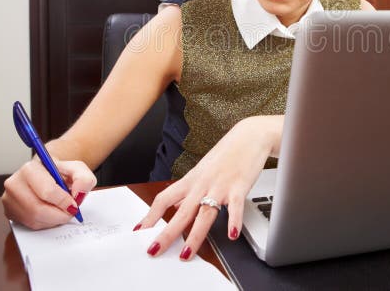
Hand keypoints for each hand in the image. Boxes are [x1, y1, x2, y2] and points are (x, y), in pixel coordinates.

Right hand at [2, 158, 95, 229]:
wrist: (47, 174)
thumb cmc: (60, 172)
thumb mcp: (77, 169)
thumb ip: (83, 179)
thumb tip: (78, 195)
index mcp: (29, 169)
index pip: (46, 191)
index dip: (63, 201)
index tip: (74, 204)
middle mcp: (14, 183)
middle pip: (38, 209)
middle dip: (59, 215)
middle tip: (70, 212)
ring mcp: (9, 199)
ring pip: (34, 219)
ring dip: (53, 220)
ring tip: (61, 211)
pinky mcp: (9, 212)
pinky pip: (29, 225)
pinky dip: (44, 223)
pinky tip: (50, 213)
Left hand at [135, 115, 281, 259]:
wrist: (249, 136)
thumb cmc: (226, 153)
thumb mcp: (202, 170)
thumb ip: (189, 190)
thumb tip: (177, 205)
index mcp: (191, 180)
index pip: (164, 198)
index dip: (150, 215)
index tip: (140, 230)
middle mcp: (202, 184)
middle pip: (181, 212)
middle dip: (166, 234)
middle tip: (154, 250)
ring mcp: (220, 186)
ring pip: (204, 214)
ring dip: (194, 236)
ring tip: (186, 254)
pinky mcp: (239, 187)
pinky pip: (235, 207)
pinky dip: (234, 221)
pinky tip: (232, 234)